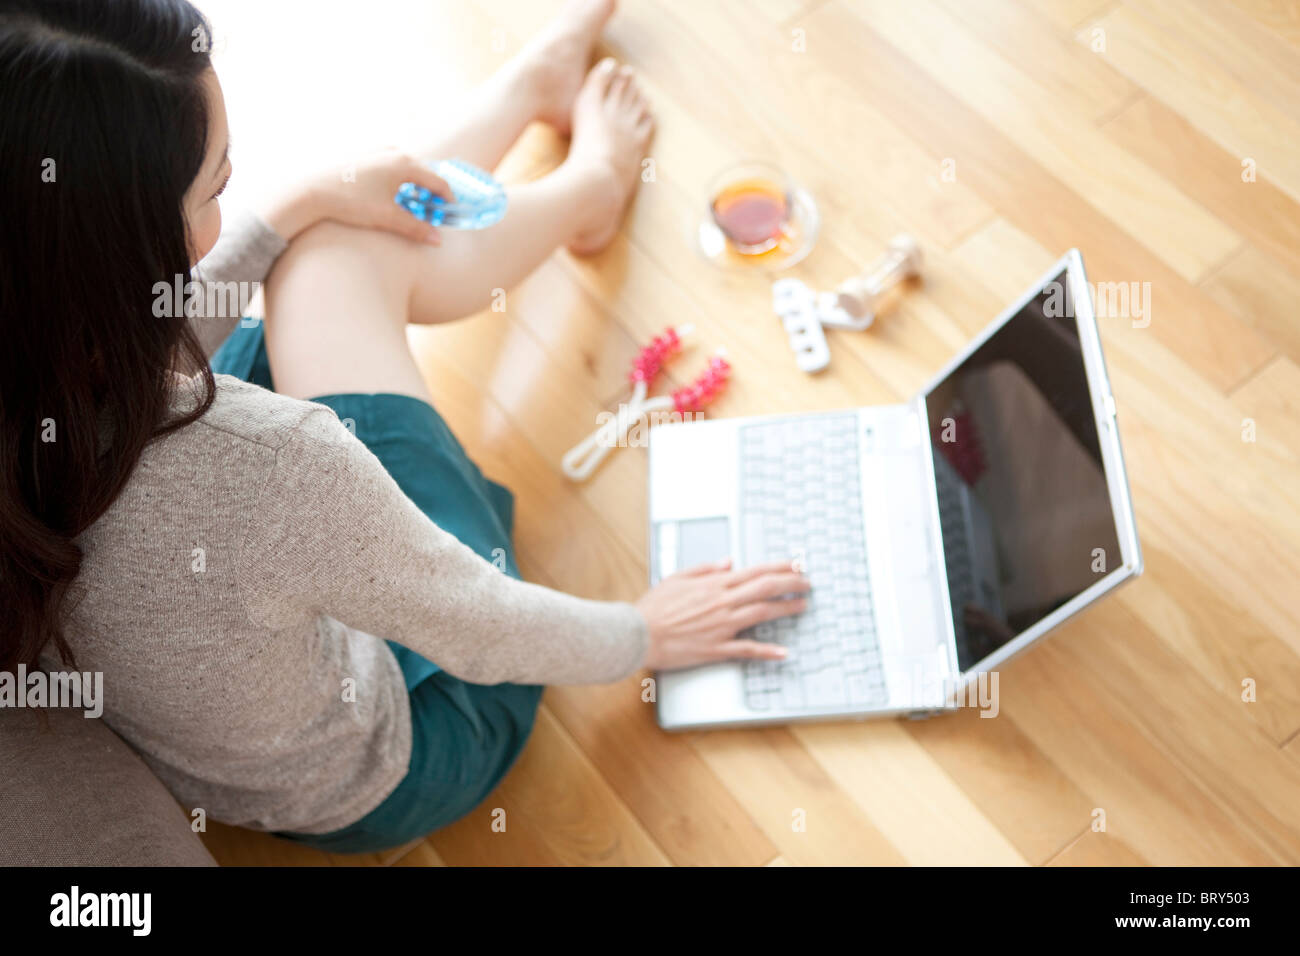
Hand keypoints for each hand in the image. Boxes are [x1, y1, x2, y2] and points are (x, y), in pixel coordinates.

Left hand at [260, 151, 454, 244]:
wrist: (311, 191)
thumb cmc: (351, 202)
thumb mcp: (387, 218)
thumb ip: (416, 228)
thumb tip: (438, 240)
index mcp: (404, 164)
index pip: (437, 181)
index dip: (447, 200)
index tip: (449, 215)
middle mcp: (393, 152)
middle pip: (423, 173)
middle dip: (431, 193)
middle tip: (432, 213)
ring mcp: (376, 152)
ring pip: (406, 169)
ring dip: (414, 186)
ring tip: (411, 205)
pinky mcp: (362, 157)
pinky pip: (390, 166)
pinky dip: (397, 180)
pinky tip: (389, 196)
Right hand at [636, 559, 810, 670]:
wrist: (637, 633)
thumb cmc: (653, 607)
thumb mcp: (678, 577)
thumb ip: (706, 569)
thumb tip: (729, 562)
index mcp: (714, 584)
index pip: (756, 571)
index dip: (780, 567)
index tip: (797, 565)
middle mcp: (722, 602)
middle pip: (766, 588)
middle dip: (792, 583)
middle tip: (808, 583)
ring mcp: (722, 626)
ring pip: (762, 613)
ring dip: (787, 609)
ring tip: (802, 606)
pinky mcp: (717, 648)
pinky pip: (747, 650)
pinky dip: (767, 651)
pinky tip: (783, 652)